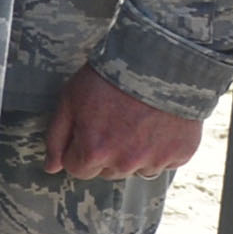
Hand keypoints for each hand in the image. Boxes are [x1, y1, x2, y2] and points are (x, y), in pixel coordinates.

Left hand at [44, 63, 205, 180]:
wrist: (159, 61)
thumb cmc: (108, 79)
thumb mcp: (70, 101)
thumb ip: (57, 138)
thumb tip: (51, 168)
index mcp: (94, 151)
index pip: (77, 170)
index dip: (78, 150)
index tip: (88, 129)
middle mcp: (125, 162)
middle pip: (107, 172)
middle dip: (106, 153)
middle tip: (114, 121)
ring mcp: (156, 160)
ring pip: (136, 169)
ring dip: (133, 154)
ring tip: (137, 121)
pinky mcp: (181, 154)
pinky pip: (165, 162)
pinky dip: (160, 149)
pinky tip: (158, 124)